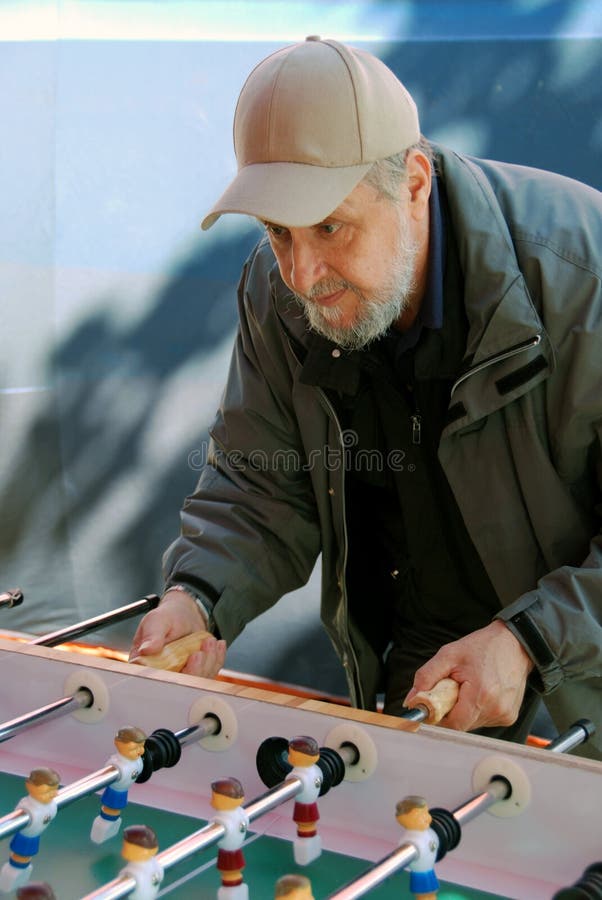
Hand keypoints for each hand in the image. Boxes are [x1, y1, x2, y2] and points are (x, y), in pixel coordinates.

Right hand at [129, 589, 226, 677]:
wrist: (183, 613)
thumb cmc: (166, 617)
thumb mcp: (156, 621)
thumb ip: (152, 635)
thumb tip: (146, 650)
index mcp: (146, 665)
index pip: (159, 679)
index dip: (176, 675)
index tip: (192, 658)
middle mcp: (164, 674)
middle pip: (182, 685)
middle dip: (197, 669)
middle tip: (202, 649)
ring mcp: (182, 674)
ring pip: (198, 680)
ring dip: (209, 661)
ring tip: (209, 641)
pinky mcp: (197, 672)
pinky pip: (210, 672)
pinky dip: (217, 659)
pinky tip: (218, 646)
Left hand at [403, 620, 533, 731]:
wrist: (514, 644)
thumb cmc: (482, 647)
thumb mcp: (449, 655)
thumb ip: (426, 677)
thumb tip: (412, 700)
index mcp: (481, 695)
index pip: (452, 724)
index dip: (439, 716)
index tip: (434, 703)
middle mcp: (496, 709)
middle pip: (461, 724)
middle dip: (451, 710)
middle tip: (453, 688)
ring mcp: (505, 715)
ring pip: (472, 723)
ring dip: (464, 709)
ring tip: (470, 686)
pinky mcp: (509, 717)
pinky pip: (484, 719)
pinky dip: (477, 709)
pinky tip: (481, 690)